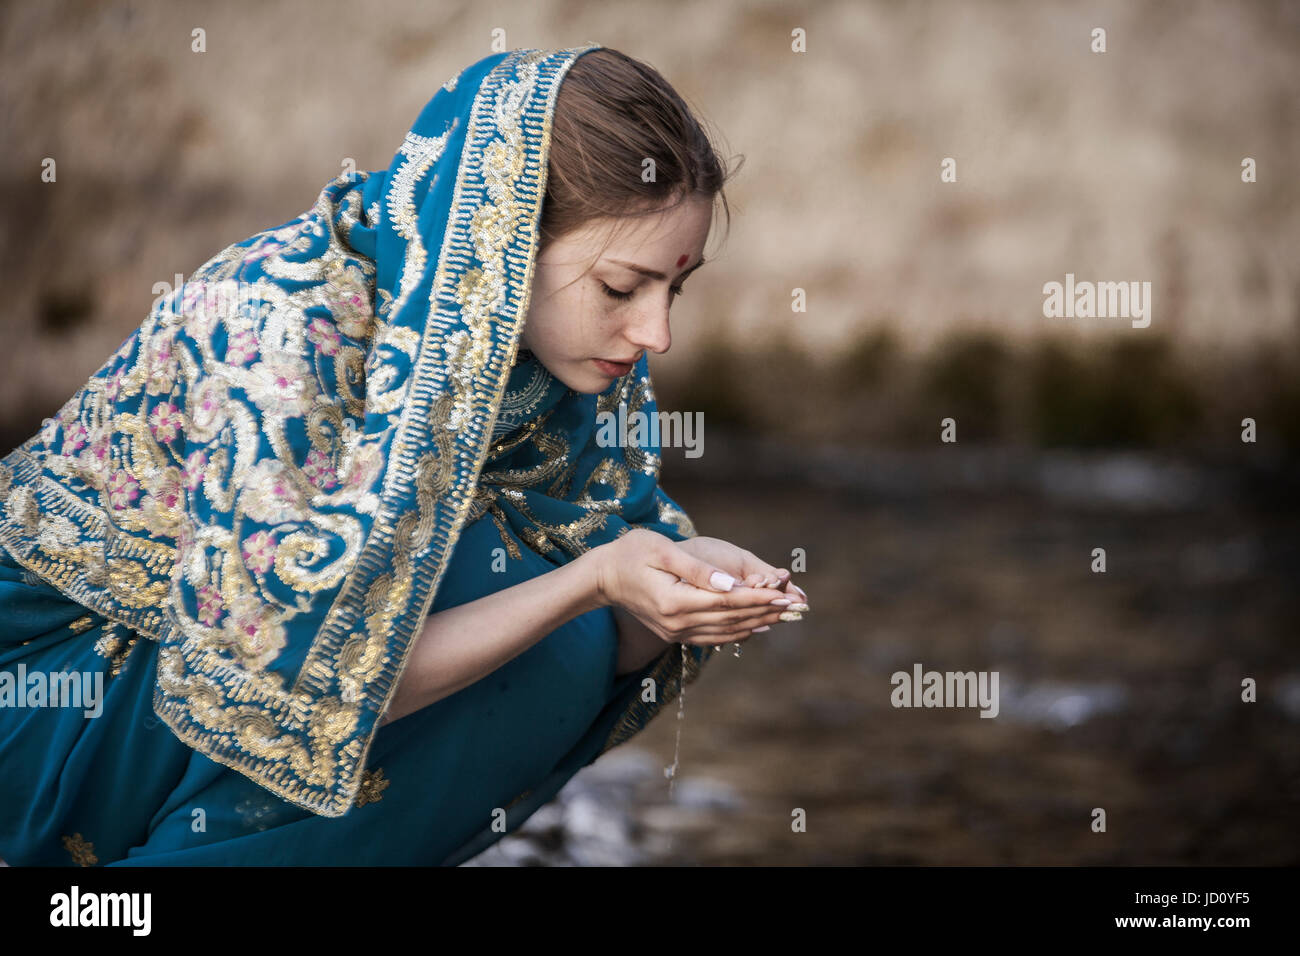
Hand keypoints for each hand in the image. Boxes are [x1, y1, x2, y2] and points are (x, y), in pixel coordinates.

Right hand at [589, 529, 791, 646]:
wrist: (604, 576)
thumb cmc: (631, 553)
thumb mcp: (661, 551)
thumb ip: (697, 570)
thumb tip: (732, 584)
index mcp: (675, 602)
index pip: (727, 602)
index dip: (758, 599)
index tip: (784, 595)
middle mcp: (677, 623)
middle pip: (730, 620)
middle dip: (765, 613)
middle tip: (796, 607)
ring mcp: (676, 632)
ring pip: (725, 632)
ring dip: (756, 624)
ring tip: (783, 616)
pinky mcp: (675, 634)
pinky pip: (713, 637)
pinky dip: (738, 633)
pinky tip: (756, 627)